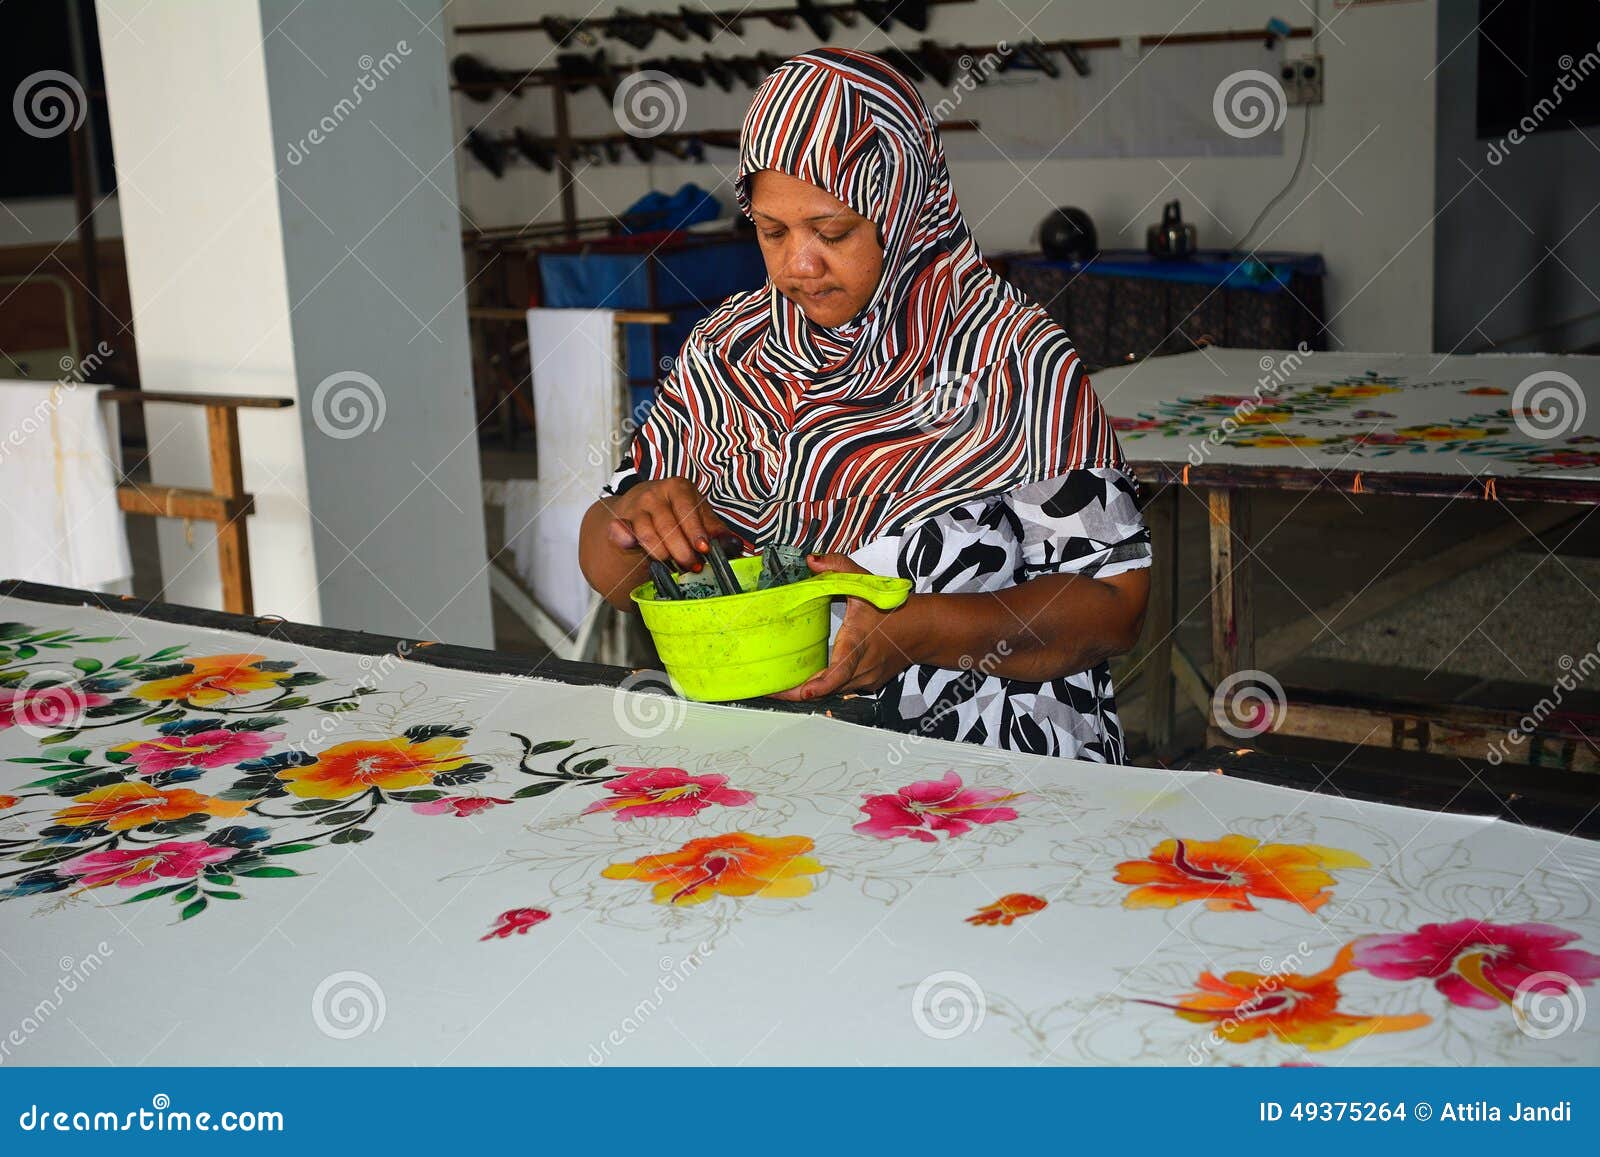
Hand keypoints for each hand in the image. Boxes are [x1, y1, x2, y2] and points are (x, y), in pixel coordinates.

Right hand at [605, 477, 735, 570]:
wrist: (642, 504)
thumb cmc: (677, 511)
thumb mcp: (699, 514)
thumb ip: (716, 530)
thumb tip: (735, 545)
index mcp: (679, 487)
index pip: (687, 509)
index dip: (695, 530)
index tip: (703, 549)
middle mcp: (655, 493)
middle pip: (667, 525)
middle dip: (681, 549)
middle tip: (691, 565)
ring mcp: (635, 506)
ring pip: (647, 534)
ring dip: (661, 553)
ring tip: (672, 564)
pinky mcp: (620, 520)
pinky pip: (621, 532)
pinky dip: (625, 538)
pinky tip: (631, 545)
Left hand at [769, 553, 916, 701]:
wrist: (921, 630)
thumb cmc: (893, 608)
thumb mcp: (866, 583)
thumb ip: (839, 567)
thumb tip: (811, 560)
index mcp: (858, 644)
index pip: (840, 670)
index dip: (821, 684)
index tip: (803, 691)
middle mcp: (862, 668)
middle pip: (827, 688)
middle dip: (796, 692)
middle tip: (767, 689)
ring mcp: (865, 681)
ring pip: (832, 692)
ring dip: (805, 692)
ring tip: (776, 689)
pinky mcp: (866, 685)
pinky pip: (839, 690)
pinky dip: (821, 688)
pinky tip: (800, 684)